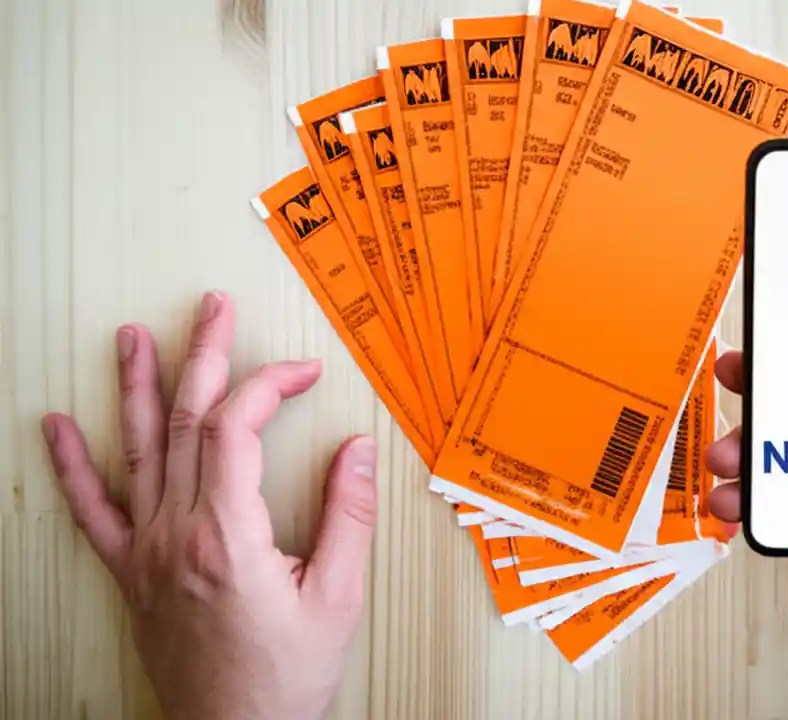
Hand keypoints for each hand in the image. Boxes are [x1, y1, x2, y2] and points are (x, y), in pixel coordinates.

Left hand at [41, 291, 376, 719]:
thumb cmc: (285, 679)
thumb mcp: (339, 600)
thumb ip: (348, 517)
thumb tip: (356, 449)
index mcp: (228, 536)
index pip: (238, 429)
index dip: (270, 385)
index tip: (303, 372)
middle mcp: (177, 535)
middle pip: (187, 424)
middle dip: (203, 358)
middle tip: (213, 310)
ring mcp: (147, 553)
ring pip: (138, 453)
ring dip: (138, 389)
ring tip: (133, 340)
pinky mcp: (133, 575)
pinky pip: (94, 513)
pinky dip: (74, 467)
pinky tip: (58, 429)